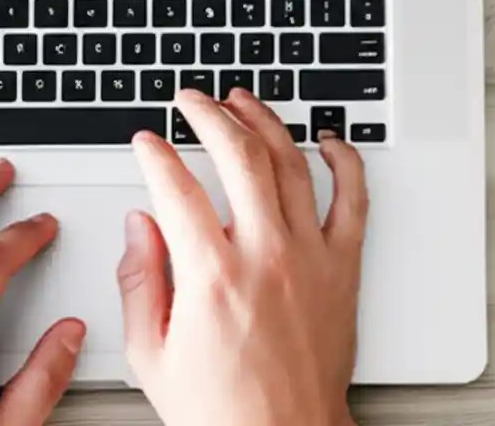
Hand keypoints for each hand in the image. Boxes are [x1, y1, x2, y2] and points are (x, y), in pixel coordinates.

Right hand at [119, 89, 368, 425]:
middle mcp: (265, 255)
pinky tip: (328, 140)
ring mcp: (310, 256)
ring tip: (243, 102)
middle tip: (191, 100)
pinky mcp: (343, 266)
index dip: (155, 155)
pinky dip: (344, 161)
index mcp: (211, 276)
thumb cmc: (223, 409)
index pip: (177, 187)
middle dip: (209, 115)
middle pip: (239, 156)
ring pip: (292, 164)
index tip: (146, 141)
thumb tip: (141, 224)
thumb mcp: (152, 354)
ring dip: (265, 122)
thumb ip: (141, 281)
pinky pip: (353, 198)